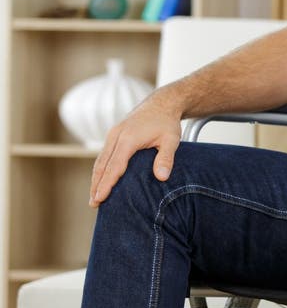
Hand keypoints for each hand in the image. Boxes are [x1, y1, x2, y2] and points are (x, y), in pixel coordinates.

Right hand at [89, 92, 182, 207]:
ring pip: (100, 160)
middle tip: (94, 204)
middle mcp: (116, 136)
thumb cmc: (167, 122)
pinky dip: (101, 168)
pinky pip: (104, 154)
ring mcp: (113, 134)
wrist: (162, 103)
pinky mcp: (114, 134)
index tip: (99, 199)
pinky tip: (101, 179)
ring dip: (96, 178)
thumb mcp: (172, 140)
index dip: (106, 184)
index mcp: (128, 139)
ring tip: (95, 197)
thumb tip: (162, 178)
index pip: (114, 166)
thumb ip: (166, 158)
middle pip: (102, 165)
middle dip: (97, 185)